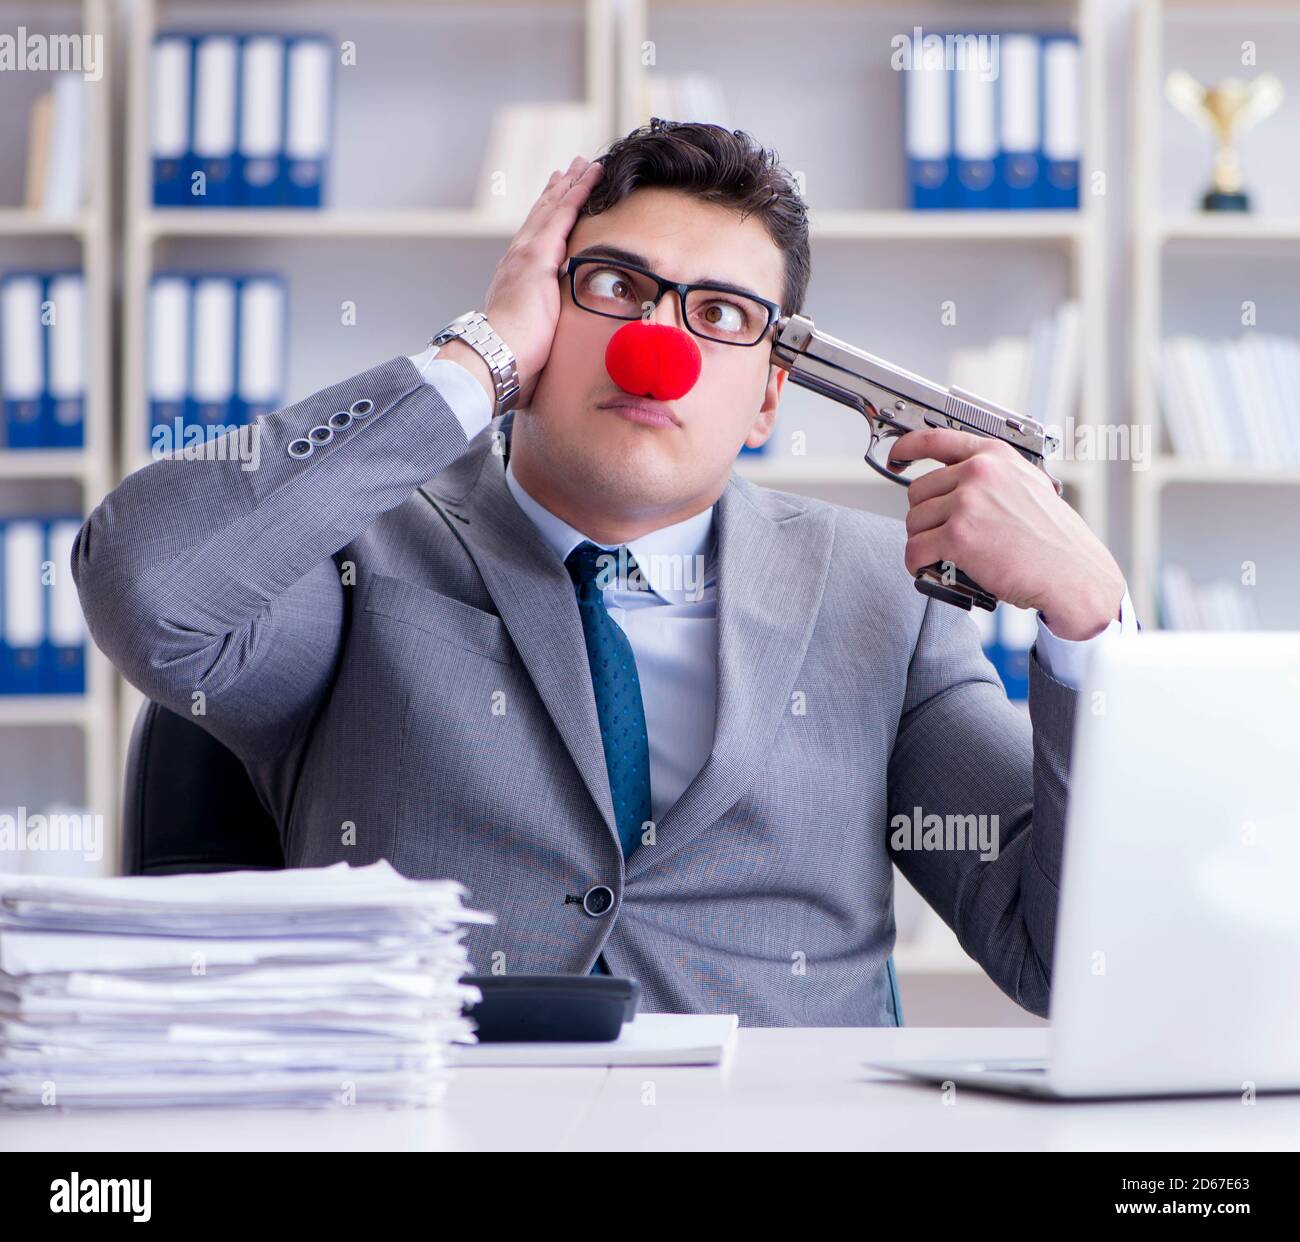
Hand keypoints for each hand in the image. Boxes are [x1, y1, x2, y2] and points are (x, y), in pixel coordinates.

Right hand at [474, 155, 602, 408]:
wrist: (492, 361)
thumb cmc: (510, 363)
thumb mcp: (529, 342)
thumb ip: (541, 334)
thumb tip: (551, 350)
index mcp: (516, 280)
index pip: (535, 241)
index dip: (547, 219)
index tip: (558, 200)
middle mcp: (517, 261)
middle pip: (542, 217)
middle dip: (558, 192)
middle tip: (572, 168)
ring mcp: (526, 256)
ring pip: (553, 209)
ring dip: (570, 184)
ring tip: (586, 163)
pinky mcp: (538, 257)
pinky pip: (563, 214)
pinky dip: (577, 192)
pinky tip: (590, 175)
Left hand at [891, 427, 1125, 639]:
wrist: (1072, 572)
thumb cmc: (1054, 537)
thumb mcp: (1027, 484)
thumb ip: (991, 476)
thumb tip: (956, 480)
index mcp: (994, 456)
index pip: (934, 439)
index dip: (906, 447)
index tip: (896, 457)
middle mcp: (979, 473)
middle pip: (918, 491)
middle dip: (925, 516)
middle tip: (941, 533)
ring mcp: (968, 503)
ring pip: (914, 522)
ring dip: (923, 541)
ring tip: (943, 553)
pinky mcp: (959, 536)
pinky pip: (915, 549)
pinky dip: (916, 563)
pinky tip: (928, 567)